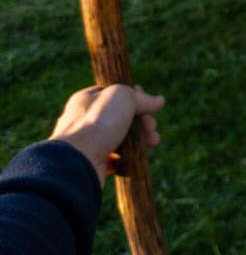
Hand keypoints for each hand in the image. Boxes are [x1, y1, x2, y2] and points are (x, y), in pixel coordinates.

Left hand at [49, 84, 164, 186]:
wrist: (77, 163)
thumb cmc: (97, 123)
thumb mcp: (122, 96)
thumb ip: (141, 97)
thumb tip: (159, 101)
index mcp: (86, 99)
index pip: (114, 94)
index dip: (134, 98)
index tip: (148, 105)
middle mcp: (84, 120)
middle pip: (121, 116)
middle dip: (142, 121)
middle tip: (152, 127)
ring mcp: (88, 143)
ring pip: (120, 137)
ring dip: (140, 139)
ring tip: (152, 143)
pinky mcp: (92, 162)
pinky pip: (115, 158)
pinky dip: (127, 158)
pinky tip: (135, 157)